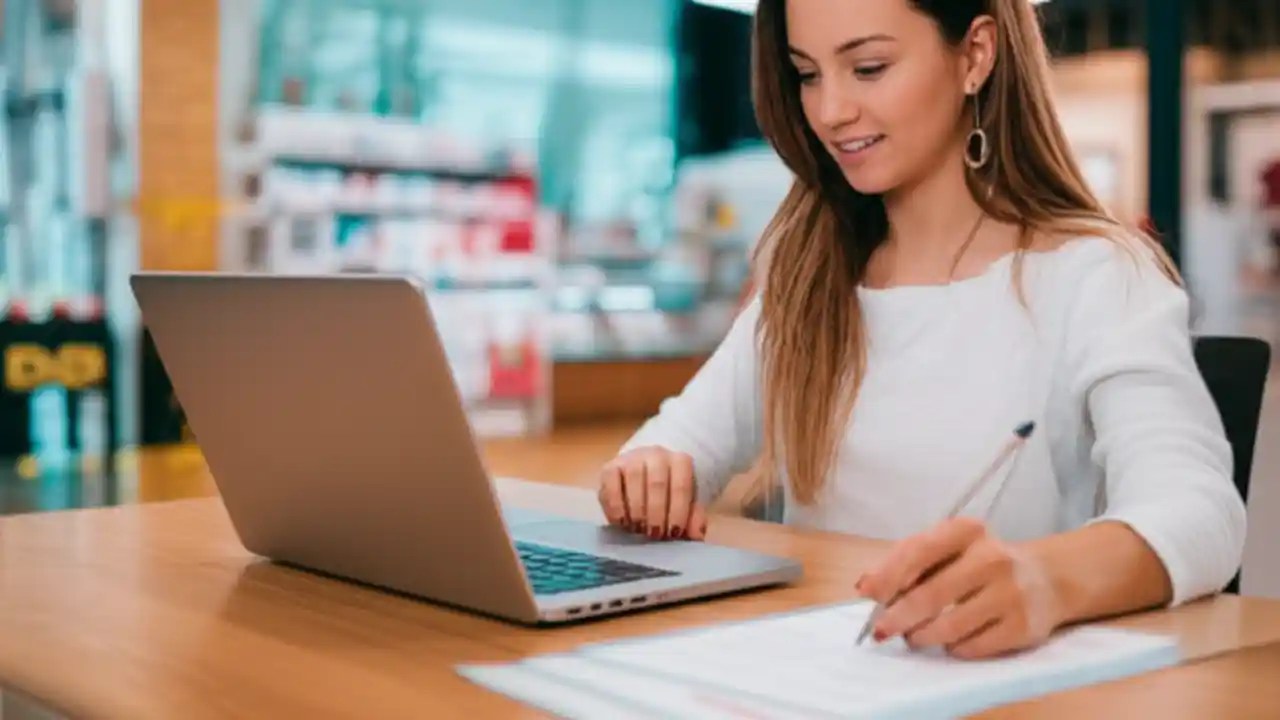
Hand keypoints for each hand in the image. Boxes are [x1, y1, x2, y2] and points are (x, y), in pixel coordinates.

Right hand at [598, 447, 708, 540]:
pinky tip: (622, 523)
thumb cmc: (668, 494)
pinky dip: (616, 508)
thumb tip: (696, 534)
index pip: (681, 487)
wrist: (645, 474)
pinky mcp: (610, 467)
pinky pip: (611, 485)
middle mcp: (656, 455)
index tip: (674, 534)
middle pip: (657, 483)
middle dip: (656, 514)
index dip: (678, 513)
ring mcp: (632, 458)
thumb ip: (693, 519)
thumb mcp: (686, 504)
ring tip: (639, 530)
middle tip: (655, 535)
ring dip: (637, 511)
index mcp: (680, 462)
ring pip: (634, 480)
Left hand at [857, 517, 1063, 659]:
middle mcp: (991, 558)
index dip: (888, 576)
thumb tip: (865, 586)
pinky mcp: (1022, 627)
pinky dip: (951, 648)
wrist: (1045, 579)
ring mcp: (1010, 593)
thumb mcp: (948, 548)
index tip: (868, 596)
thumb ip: (906, 560)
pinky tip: (949, 641)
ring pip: (949, 626)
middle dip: (897, 617)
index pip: (918, 552)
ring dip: (921, 636)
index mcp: (966, 531)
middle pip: (930, 595)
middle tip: (880, 631)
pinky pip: (971, 647)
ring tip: (913, 636)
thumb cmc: (979, 563)